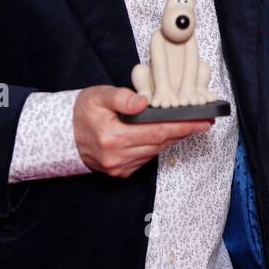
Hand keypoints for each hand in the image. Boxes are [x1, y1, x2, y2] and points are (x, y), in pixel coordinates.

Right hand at [72, 86, 212, 177]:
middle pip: (158, 143)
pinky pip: (146, 158)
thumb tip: (144, 102)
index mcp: (112, 137)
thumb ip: (121, 97)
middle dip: (183, 131)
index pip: (156, 131)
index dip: (181, 126)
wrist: (64, 134)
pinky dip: (157, 146)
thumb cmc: (83, 111)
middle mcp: (116, 156)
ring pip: (154, 151)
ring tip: (190, 126)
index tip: (201, 120)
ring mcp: (118, 167)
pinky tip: (166, 135)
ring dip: (172, 139)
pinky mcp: (120, 173)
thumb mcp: (98, 96)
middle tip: (204, 121)